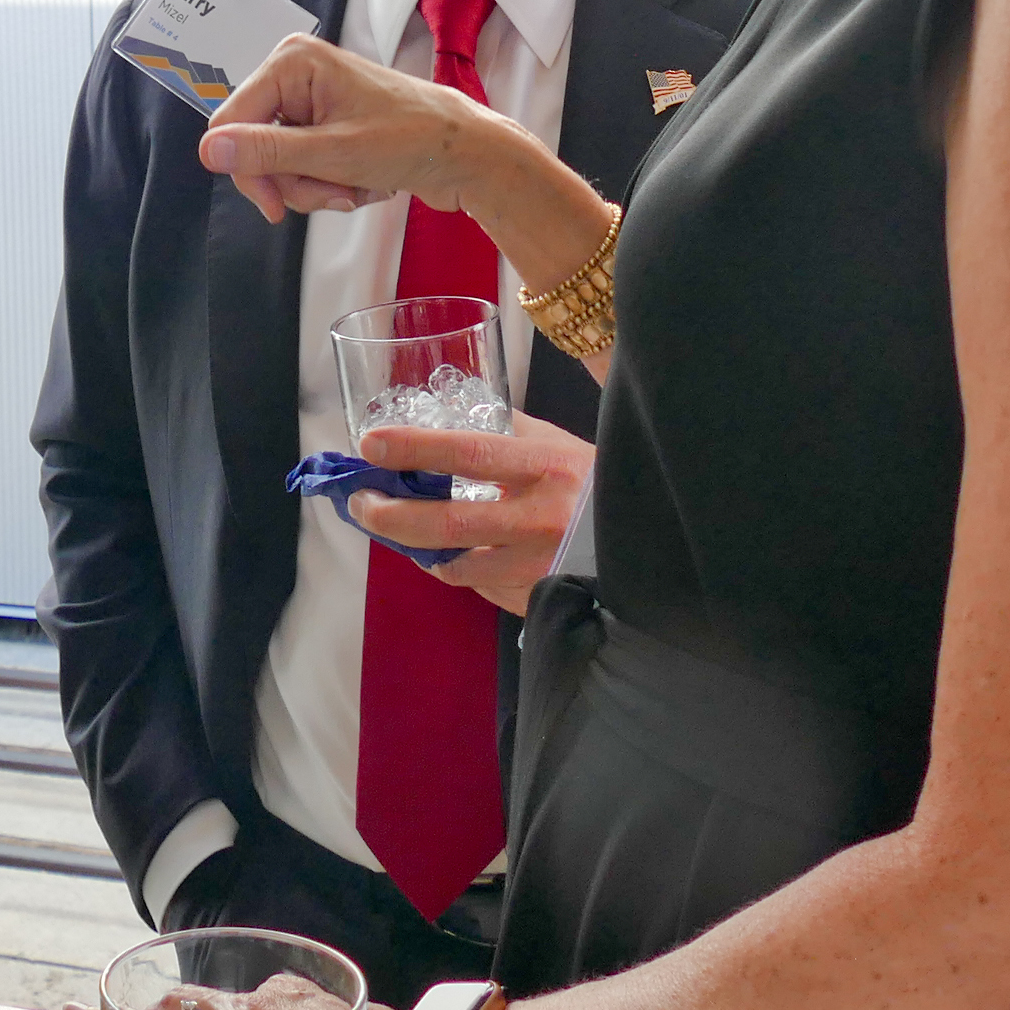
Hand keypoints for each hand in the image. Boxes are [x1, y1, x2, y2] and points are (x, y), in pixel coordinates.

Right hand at [200, 35, 487, 224]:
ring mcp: (310, 99)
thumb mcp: (333, 153)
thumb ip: (266, 152)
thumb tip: (208, 150)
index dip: (248, 170)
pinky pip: (302, 165)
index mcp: (291, 62)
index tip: (276, 208)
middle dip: (292, 181)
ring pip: (278, 163)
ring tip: (354, 190)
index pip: (231, 123)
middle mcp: (295, 74)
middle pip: (254, 145)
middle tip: (334, 195)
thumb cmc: (413, 140)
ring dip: (313, 188)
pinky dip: (327, 184)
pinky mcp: (325, 123)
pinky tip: (361, 185)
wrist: (470, 153)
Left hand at [347, 412, 591, 613]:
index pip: (471, 454)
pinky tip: (444, 554)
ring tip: (393, 528)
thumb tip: (449, 410)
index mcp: (549, 467)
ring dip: (416, 548)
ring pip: (458, 565)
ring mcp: (541, 567)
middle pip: (451, 523)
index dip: (416, 448)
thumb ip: (510, 430)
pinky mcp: (539, 599)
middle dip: (392, 514)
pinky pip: (480, 587)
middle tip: (361, 502)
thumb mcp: (562, 445)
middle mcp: (544, 520)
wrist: (647, 543)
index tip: (372, 444)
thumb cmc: (596, 485)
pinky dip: (455, 569)